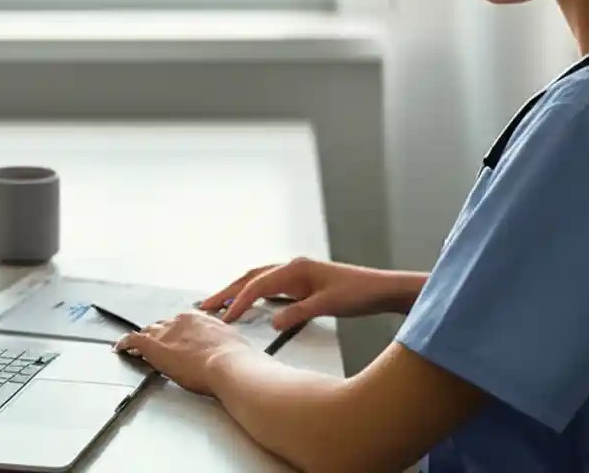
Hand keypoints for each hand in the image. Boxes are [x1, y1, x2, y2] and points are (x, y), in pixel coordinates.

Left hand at [114, 310, 256, 395]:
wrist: (228, 365)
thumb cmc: (236, 359)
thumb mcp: (232, 343)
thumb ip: (224, 343)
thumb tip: (230, 350)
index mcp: (200, 319)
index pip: (181, 323)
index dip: (175, 333)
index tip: (176, 339)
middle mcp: (181, 321)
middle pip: (163, 326)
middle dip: (159, 335)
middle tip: (156, 345)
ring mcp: (166, 332)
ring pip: (149, 332)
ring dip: (143, 339)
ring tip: (135, 346)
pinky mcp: (154, 345)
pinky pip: (134, 340)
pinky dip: (125, 343)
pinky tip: (119, 347)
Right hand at [200, 257, 418, 328]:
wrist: (383, 289)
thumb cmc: (359, 294)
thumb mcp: (328, 306)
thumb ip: (298, 313)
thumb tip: (271, 322)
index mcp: (296, 269)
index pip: (258, 286)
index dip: (238, 302)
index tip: (223, 318)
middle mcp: (293, 267)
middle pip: (252, 277)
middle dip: (228, 291)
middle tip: (205, 306)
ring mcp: (298, 273)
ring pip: (259, 280)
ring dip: (239, 291)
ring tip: (220, 305)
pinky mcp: (304, 282)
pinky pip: (271, 286)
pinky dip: (255, 294)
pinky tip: (250, 304)